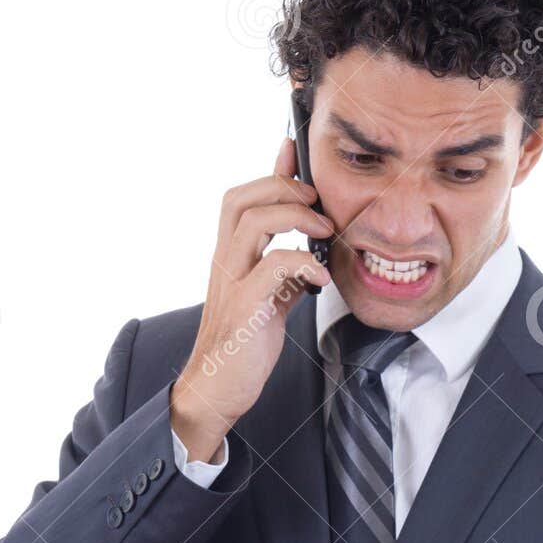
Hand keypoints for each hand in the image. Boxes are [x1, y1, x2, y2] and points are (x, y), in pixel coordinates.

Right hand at [171, 137, 333, 460]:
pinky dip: (303, 263)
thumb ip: (285, 263)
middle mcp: (225, 261)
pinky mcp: (244, 308)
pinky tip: (321, 278)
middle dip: (282, 187)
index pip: (241, 197)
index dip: (272, 172)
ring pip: (252, 222)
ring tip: (325, 232)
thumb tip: (311, 241)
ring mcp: (231, 283)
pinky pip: (272, 268)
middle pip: (241, 198)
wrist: (217, 389)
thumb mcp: (270, 294)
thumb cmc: (244, 343)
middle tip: (318, 202)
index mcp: (230, 255)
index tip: (296, 154)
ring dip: (295, 217)